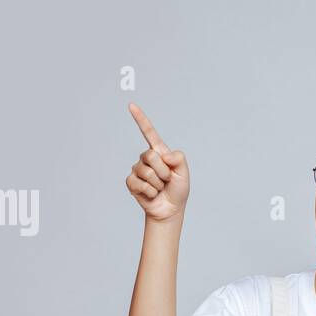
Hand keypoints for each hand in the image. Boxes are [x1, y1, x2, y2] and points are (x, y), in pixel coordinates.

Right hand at [126, 102, 189, 221]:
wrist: (170, 209)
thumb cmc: (178, 190)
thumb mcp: (184, 172)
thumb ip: (178, 158)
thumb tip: (163, 155)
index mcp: (159, 152)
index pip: (149, 133)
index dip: (140, 119)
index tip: (131, 106)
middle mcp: (146, 158)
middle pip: (150, 155)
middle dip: (163, 171)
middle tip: (167, 180)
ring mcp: (137, 170)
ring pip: (146, 172)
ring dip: (158, 183)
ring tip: (160, 188)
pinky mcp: (131, 182)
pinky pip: (140, 183)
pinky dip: (150, 191)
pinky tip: (152, 194)